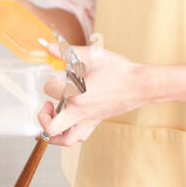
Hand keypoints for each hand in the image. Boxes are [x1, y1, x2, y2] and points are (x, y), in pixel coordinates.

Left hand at [36, 45, 150, 145]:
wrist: (142, 84)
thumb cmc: (120, 71)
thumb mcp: (92, 56)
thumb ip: (68, 52)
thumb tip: (50, 47)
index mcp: (77, 93)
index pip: (50, 89)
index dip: (50, 79)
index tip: (58, 74)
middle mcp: (81, 111)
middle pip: (52, 127)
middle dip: (43, 117)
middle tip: (47, 105)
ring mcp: (89, 119)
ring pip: (66, 139)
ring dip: (54, 132)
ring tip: (53, 116)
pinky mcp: (96, 122)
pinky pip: (80, 136)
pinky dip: (69, 134)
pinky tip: (67, 122)